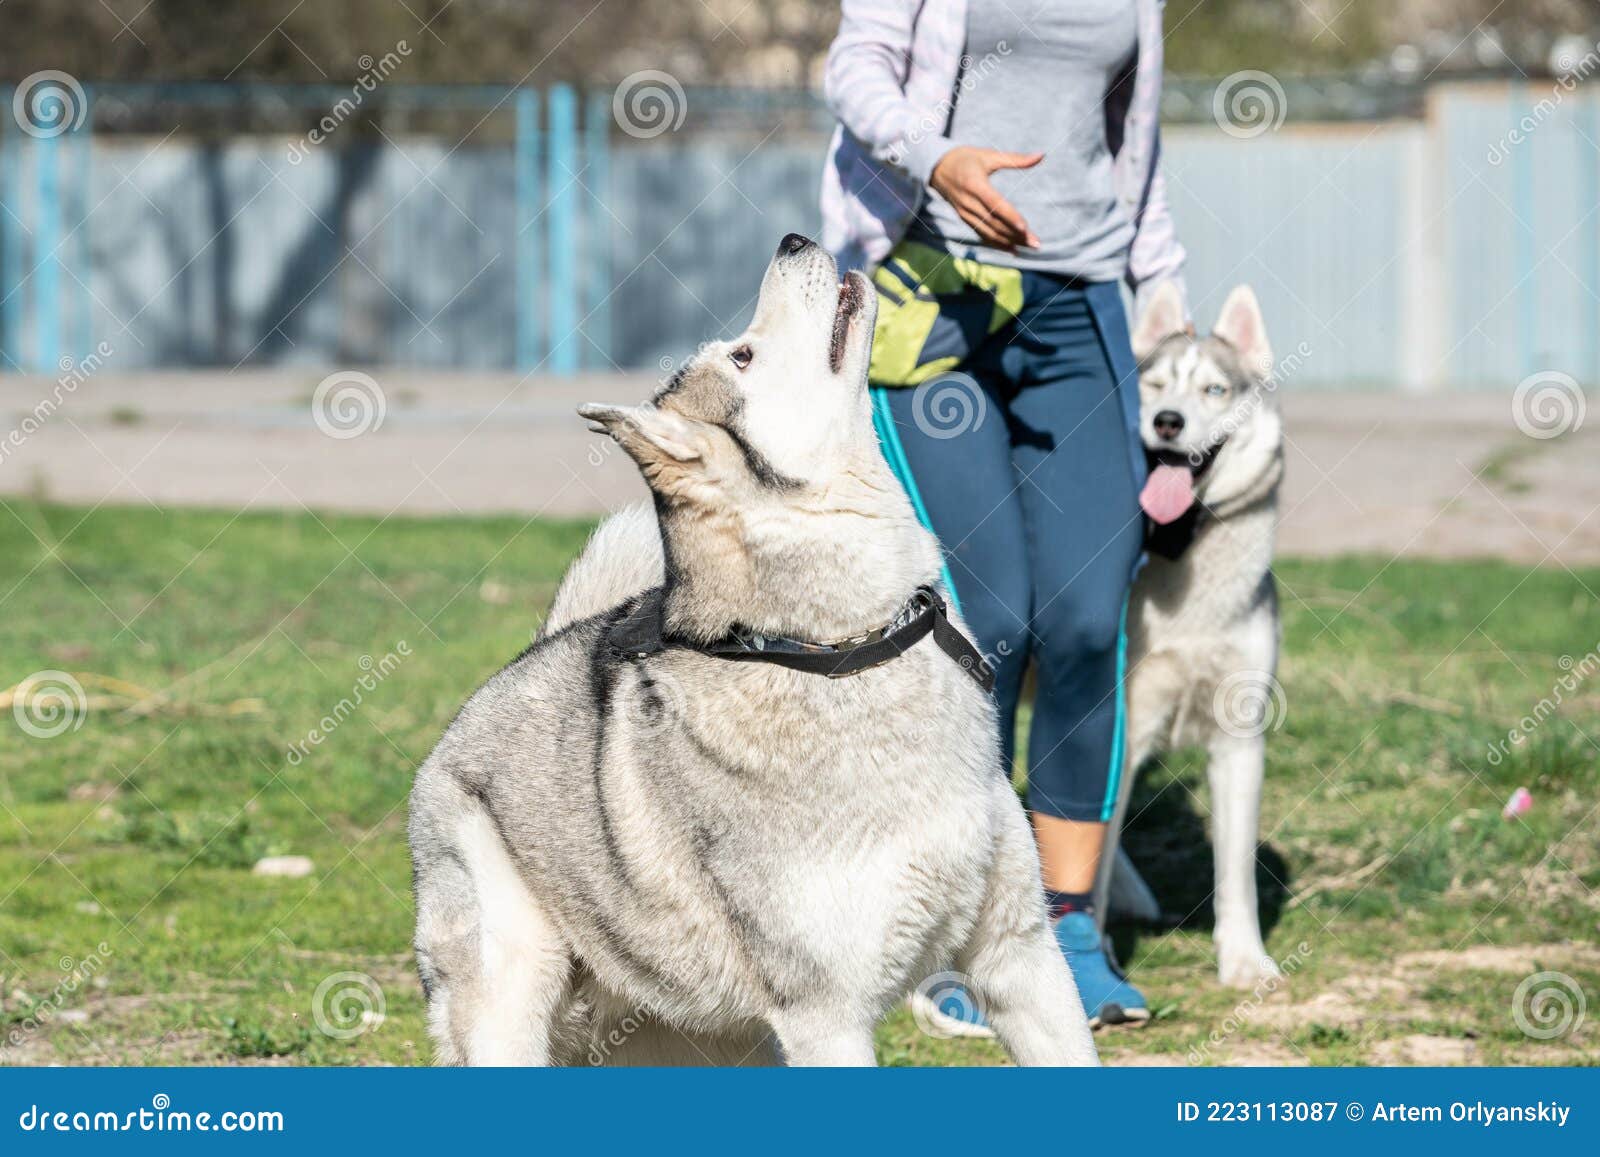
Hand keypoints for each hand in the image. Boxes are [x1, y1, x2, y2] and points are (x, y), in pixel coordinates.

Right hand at [928, 146, 1042, 249]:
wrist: (937, 168)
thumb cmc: (966, 158)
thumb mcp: (989, 155)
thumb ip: (1016, 159)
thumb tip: (1042, 155)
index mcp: (975, 184)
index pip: (994, 204)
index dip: (1009, 217)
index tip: (1025, 228)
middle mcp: (968, 202)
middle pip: (994, 223)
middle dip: (1015, 235)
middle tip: (1036, 244)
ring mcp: (965, 213)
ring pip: (989, 232)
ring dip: (1009, 242)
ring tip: (1030, 247)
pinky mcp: (964, 219)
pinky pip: (982, 234)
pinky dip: (998, 244)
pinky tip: (1013, 250)